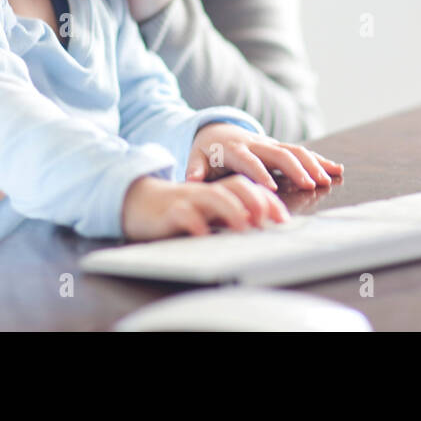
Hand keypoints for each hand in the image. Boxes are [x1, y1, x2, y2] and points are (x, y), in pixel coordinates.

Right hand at [121, 175, 290, 240]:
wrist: (138, 201)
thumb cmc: (179, 209)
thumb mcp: (207, 212)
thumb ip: (230, 216)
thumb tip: (261, 228)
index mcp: (218, 191)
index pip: (249, 187)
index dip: (268, 200)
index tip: (283, 219)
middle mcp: (206, 192)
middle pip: (236, 185)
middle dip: (255, 201)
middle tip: (266, 221)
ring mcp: (188, 200)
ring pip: (213, 196)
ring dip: (232, 210)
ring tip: (244, 227)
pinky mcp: (168, 211)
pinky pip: (182, 214)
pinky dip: (194, 223)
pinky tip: (203, 234)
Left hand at [185, 123, 343, 189]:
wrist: (214, 128)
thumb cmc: (205, 149)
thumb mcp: (195, 157)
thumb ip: (194, 168)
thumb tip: (192, 180)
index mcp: (235, 148)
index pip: (248, 160)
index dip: (258, 172)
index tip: (270, 186)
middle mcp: (256, 144)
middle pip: (279, 153)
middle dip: (296, 169)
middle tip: (311, 185)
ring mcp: (270, 144)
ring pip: (295, 150)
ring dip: (313, 164)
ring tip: (328, 178)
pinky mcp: (280, 147)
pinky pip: (302, 151)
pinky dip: (320, 159)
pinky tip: (336, 169)